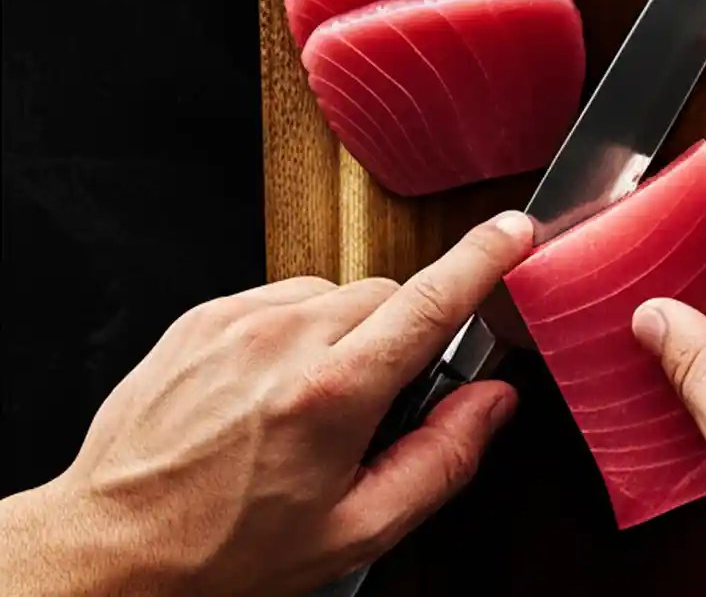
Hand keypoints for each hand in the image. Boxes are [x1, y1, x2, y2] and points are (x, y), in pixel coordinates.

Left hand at [0, 212, 533, 595]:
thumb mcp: (357, 530)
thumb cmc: (227, 551)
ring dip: (350, 334)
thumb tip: (491, 403)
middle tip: (381, 403)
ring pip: (336, 295)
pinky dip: (298, 332)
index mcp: (330, 395)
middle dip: (404, 337)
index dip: (483, 260)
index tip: (514, 232)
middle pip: (388, 296)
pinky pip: (282, 300)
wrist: (113, 549)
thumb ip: (442, 458)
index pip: (429, 303)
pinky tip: (275, 389)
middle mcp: (281, 341)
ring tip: (315, 403)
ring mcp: (235, 321)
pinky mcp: (202, 317)